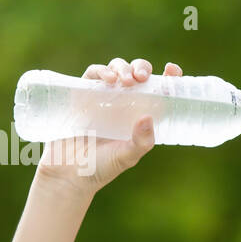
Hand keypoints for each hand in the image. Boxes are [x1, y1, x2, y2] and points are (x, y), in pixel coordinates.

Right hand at [34, 57, 183, 195]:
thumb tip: (147, 118)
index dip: (169, 76)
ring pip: (117, 68)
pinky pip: (93, 74)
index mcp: (141, 114)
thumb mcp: (127, 157)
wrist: (68, 173)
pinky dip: (101, 71)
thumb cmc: (102, 167)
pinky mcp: (83, 94)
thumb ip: (140, 142)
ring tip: (125, 81)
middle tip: (141, 78)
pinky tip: (108, 80)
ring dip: (123, 68)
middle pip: (137, 72)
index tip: (172, 69)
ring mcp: (103, 96)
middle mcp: (125, 102)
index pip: (159, 90)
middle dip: (141, 68)